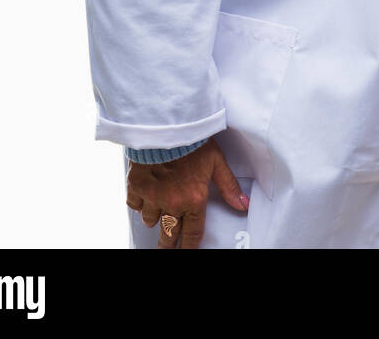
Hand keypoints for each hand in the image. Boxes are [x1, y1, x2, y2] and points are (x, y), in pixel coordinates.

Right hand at [125, 140, 247, 248]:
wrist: (166, 127)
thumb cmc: (192, 142)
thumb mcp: (217, 162)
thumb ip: (229, 186)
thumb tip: (243, 204)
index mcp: (194, 199)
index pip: (193, 233)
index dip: (190, 246)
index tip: (187, 251)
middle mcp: (172, 203)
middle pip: (169, 235)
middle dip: (169, 243)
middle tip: (169, 246)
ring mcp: (152, 197)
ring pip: (151, 220)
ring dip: (155, 218)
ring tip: (160, 212)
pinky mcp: (136, 188)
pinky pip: (135, 205)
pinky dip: (140, 203)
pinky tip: (145, 197)